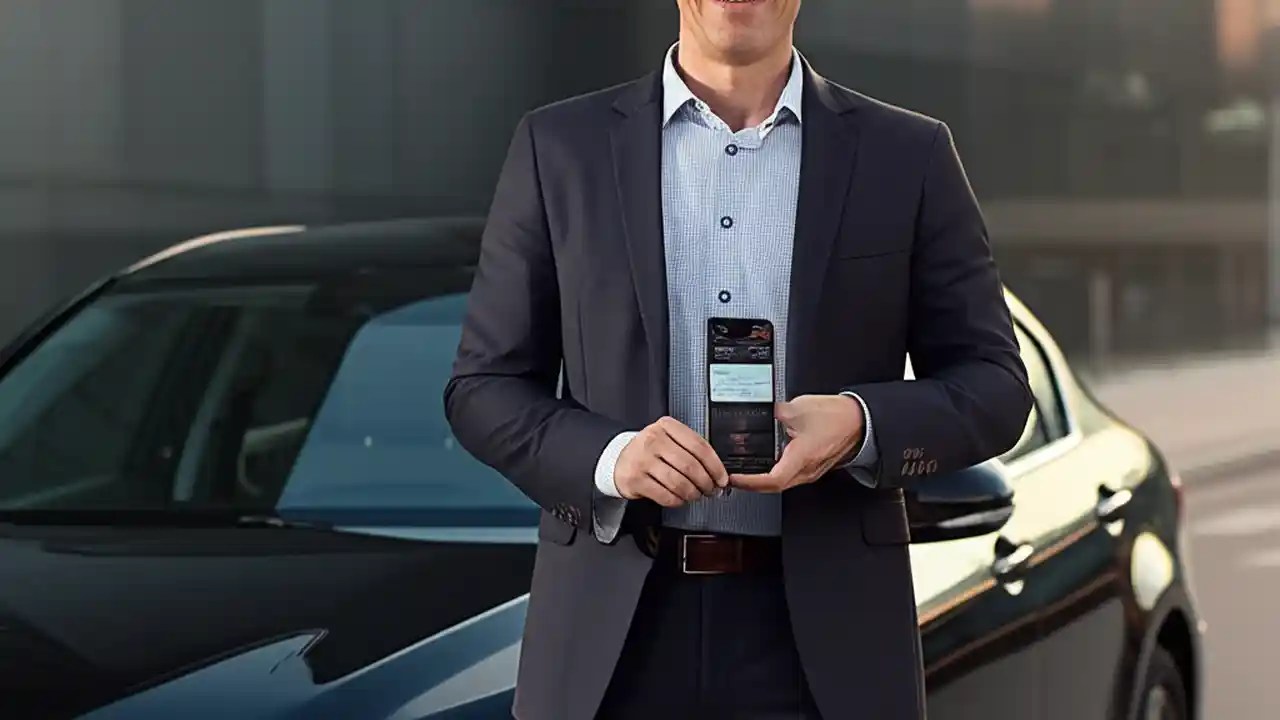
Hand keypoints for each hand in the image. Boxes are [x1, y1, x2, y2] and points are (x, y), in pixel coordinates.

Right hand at [615, 416, 729, 506]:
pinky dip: (677, 501)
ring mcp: (642, 460)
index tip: (722, 478)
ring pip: (679, 483)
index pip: (699, 446)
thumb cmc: (651, 451)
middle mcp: (653, 440)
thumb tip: (717, 473)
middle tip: (710, 490)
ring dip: (692, 493)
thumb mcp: (669, 439)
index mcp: (667, 426)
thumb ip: (692, 450)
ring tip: (695, 495)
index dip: (715, 466)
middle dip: (706, 483)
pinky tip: (679, 499)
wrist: (619, 459)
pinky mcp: (635, 479)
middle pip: (690, 466)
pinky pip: (665, 495)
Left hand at [729, 394, 864, 492]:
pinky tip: (766, 464)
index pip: (772, 480)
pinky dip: (774, 473)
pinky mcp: (813, 467)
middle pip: (774, 486)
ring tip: (745, 472)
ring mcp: (811, 471)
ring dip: (762, 481)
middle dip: (751, 484)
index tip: (734, 478)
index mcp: (802, 457)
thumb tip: (759, 412)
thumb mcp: (798, 408)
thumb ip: (774, 412)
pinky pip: (790, 476)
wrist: (859, 420)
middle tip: (733, 477)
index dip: (750, 482)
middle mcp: (807, 470)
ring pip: (782, 483)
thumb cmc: (837, 416)